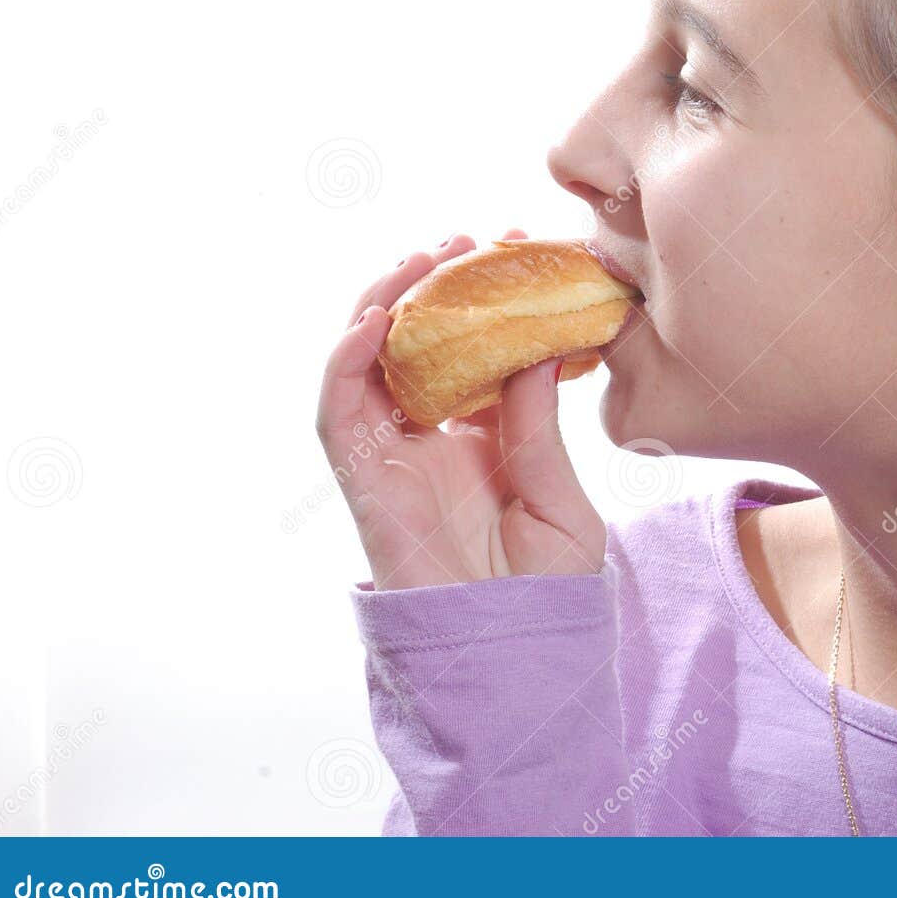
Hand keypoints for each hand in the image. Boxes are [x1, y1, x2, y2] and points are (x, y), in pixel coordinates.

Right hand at [316, 230, 607, 588]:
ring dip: (380, 306)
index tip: (514, 248)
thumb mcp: (559, 495)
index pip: (468, 351)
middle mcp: (429, 441)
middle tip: (466, 241)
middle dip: (428, 288)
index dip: (481, 300)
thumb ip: (535, 425)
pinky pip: (337, 415)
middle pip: (409, 346)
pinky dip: (343, 364)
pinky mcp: (363, 485)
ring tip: (418, 260)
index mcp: (479, 438)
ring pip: (363, 365)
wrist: (519, 656)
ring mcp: (392, 460)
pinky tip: (373, 323)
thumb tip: (533, 345)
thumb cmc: (549, 589)